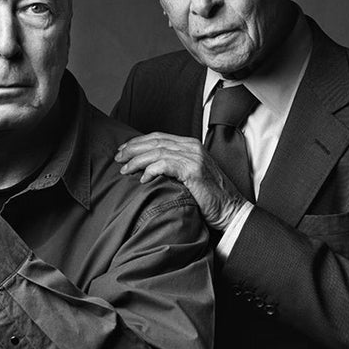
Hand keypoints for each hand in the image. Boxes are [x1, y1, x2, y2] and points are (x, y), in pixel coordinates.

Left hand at [114, 133, 247, 231]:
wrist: (231, 211)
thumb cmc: (209, 198)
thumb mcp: (189, 176)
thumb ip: (173, 167)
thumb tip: (146, 167)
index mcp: (191, 145)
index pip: (159, 137)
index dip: (138, 142)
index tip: (123, 151)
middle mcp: (192, 147)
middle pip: (155, 141)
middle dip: (133, 149)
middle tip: (118, 158)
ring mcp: (194, 158)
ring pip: (157, 152)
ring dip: (137, 160)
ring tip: (124, 170)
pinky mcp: (193, 171)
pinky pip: (165, 165)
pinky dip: (151, 170)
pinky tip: (142, 179)